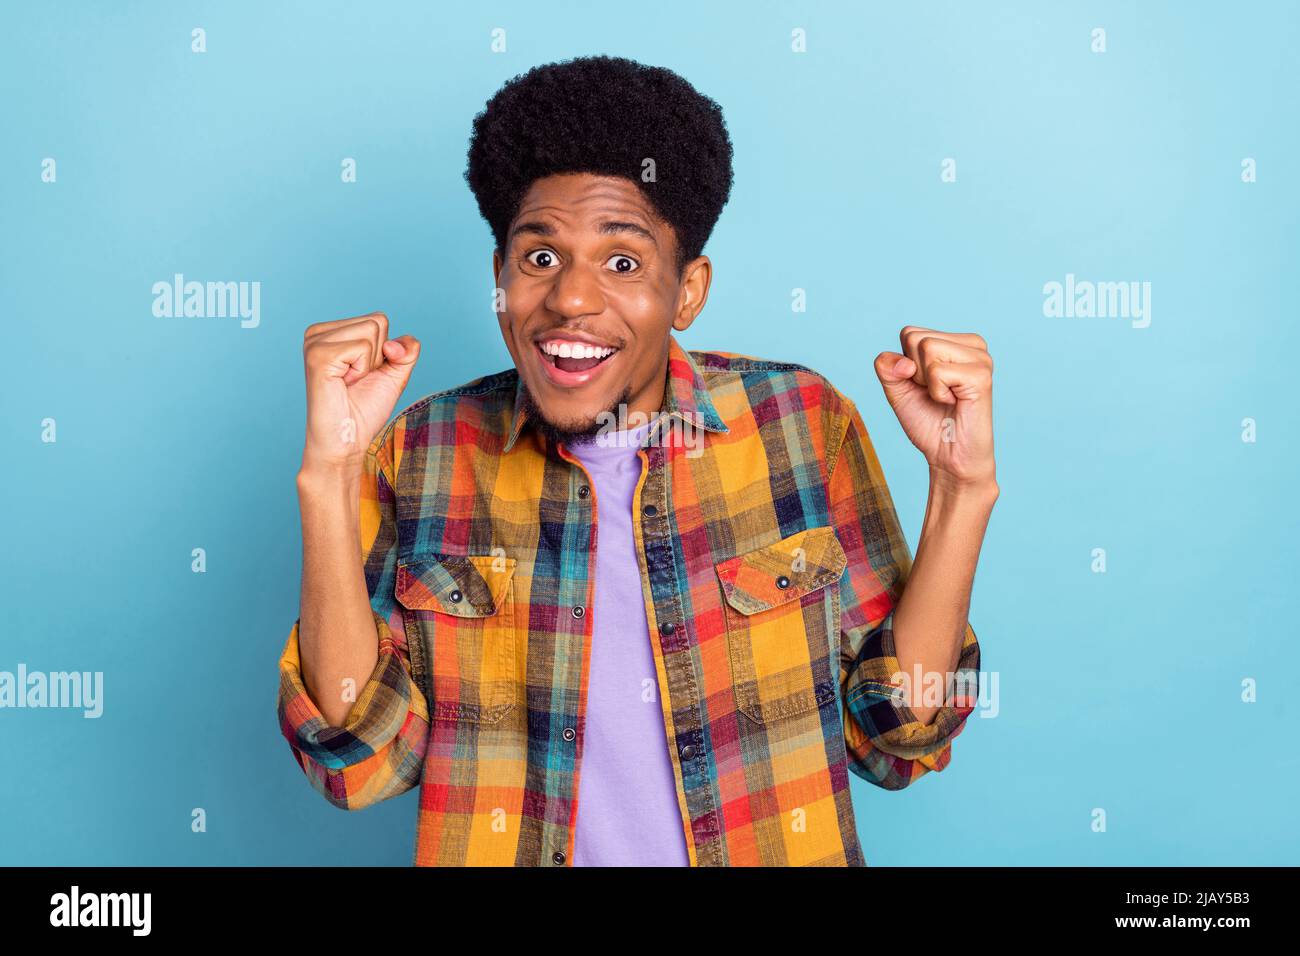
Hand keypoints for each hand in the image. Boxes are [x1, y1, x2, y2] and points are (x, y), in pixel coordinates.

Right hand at [301, 311, 419, 474]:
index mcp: (331, 332)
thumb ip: (406, 350)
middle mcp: (318, 332)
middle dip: (378, 356)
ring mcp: (315, 342)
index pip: (378, 319)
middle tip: (356, 380)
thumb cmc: (364, 410)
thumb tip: (394, 343)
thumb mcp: (393, 374)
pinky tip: (344, 383)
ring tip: (349, 382)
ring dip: (369, 364)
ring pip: (372, 331)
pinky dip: (361, 370)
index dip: (383, 352)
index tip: (362, 374)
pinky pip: (362, 346)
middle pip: (377, 321)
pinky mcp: (317, 355)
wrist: (347, 441)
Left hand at [873, 326, 995, 492]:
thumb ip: (887, 367)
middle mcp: (972, 344)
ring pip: (928, 348)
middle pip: (916, 338)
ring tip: (946, 397)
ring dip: (927, 382)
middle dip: (914, 372)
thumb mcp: (897, 390)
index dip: (905, 364)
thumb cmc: (927, 421)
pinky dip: (937, 393)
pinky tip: (954, 403)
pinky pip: (938, 371)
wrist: (947, 455)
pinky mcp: (982, 375)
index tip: (923, 386)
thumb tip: (903, 362)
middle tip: (936, 394)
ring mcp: (980, 357)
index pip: (910, 332)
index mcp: (955, 341)